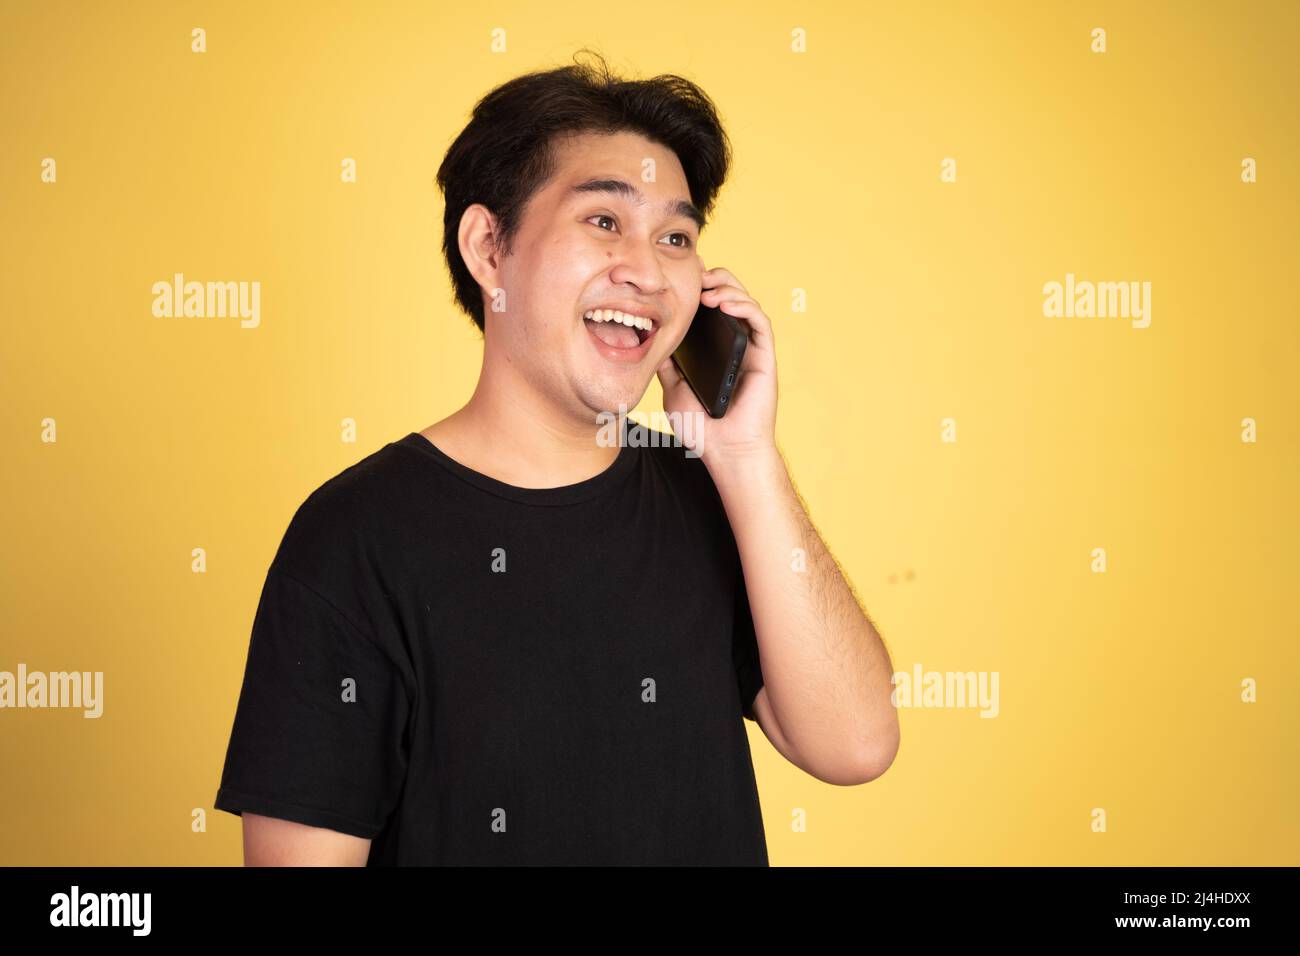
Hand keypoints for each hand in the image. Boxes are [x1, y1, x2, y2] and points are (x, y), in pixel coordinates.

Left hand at [656, 266, 777, 469]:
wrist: (724, 452)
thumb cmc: (702, 428)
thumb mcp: (672, 388)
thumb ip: (667, 363)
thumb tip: (649, 338)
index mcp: (714, 348)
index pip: (710, 307)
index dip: (699, 286)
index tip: (681, 275)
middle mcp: (734, 344)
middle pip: (730, 297)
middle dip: (714, 279)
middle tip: (695, 275)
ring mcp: (750, 349)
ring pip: (746, 303)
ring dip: (728, 288)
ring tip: (707, 290)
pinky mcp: (764, 357)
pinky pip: (759, 322)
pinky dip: (744, 306)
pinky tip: (724, 303)